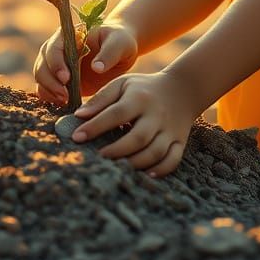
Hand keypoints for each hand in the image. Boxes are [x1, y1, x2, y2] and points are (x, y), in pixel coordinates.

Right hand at [33, 20, 138, 104]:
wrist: (120, 51)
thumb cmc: (120, 41)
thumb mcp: (121, 43)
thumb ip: (110, 52)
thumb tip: (96, 68)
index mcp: (70, 35)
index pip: (54, 47)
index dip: (56, 63)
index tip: (67, 78)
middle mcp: (59, 48)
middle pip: (42, 64)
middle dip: (50, 82)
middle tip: (65, 96)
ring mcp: (57, 65)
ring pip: (41, 78)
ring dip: (48, 91)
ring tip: (65, 102)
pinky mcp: (60, 81)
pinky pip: (46, 90)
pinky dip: (49, 98)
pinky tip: (63, 105)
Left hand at [69, 70, 197, 176]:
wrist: (182, 88)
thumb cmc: (143, 88)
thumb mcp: (123, 84)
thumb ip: (101, 98)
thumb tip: (78, 116)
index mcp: (139, 98)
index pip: (116, 113)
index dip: (96, 126)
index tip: (77, 137)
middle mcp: (156, 115)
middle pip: (138, 137)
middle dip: (116, 151)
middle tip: (98, 157)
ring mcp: (170, 130)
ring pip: (155, 151)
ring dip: (135, 163)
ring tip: (117, 168)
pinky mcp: (179, 141)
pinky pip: (173, 159)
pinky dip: (161, 170)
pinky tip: (146, 175)